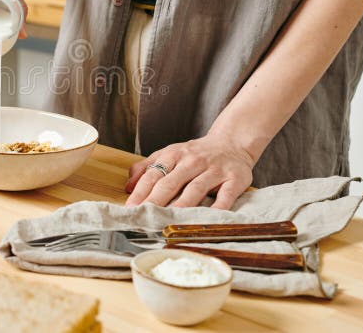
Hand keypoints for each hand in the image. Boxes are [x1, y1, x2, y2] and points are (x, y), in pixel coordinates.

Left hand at [124, 131, 254, 209]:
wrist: (233, 142)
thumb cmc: (196, 153)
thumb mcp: (170, 154)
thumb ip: (147, 167)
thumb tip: (128, 186)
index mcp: (174, 154)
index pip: (153, 174)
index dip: (140, 191)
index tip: (130, 208)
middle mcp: (193, 161)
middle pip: (171, 182)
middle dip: (155, 200)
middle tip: (144, 217)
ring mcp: (214, 170)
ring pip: (195, 189)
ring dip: (181, 205)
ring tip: (168, 220)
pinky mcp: (235, 179)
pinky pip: (225, 196)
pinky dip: (217, 208)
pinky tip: (207, 219)